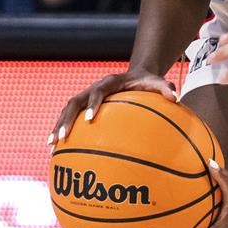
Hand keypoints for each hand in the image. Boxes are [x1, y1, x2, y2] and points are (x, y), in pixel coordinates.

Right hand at [52, 69, 176, 144]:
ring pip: (66, 111)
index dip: (92, 104)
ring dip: (58, 127)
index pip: (97, 92)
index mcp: (108, 83)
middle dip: (66, 120)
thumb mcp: (157, 82)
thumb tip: (175, 97)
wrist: (136, 76)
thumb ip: (165, 88)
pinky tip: (56, 150)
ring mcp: (86, 97)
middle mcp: (93, 89)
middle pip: (74, 103)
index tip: (89, 120)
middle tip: (63, 138)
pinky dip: (61, 131)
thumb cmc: (147, 82)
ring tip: (51, 147)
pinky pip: (69, 119)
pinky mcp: (84, 107)